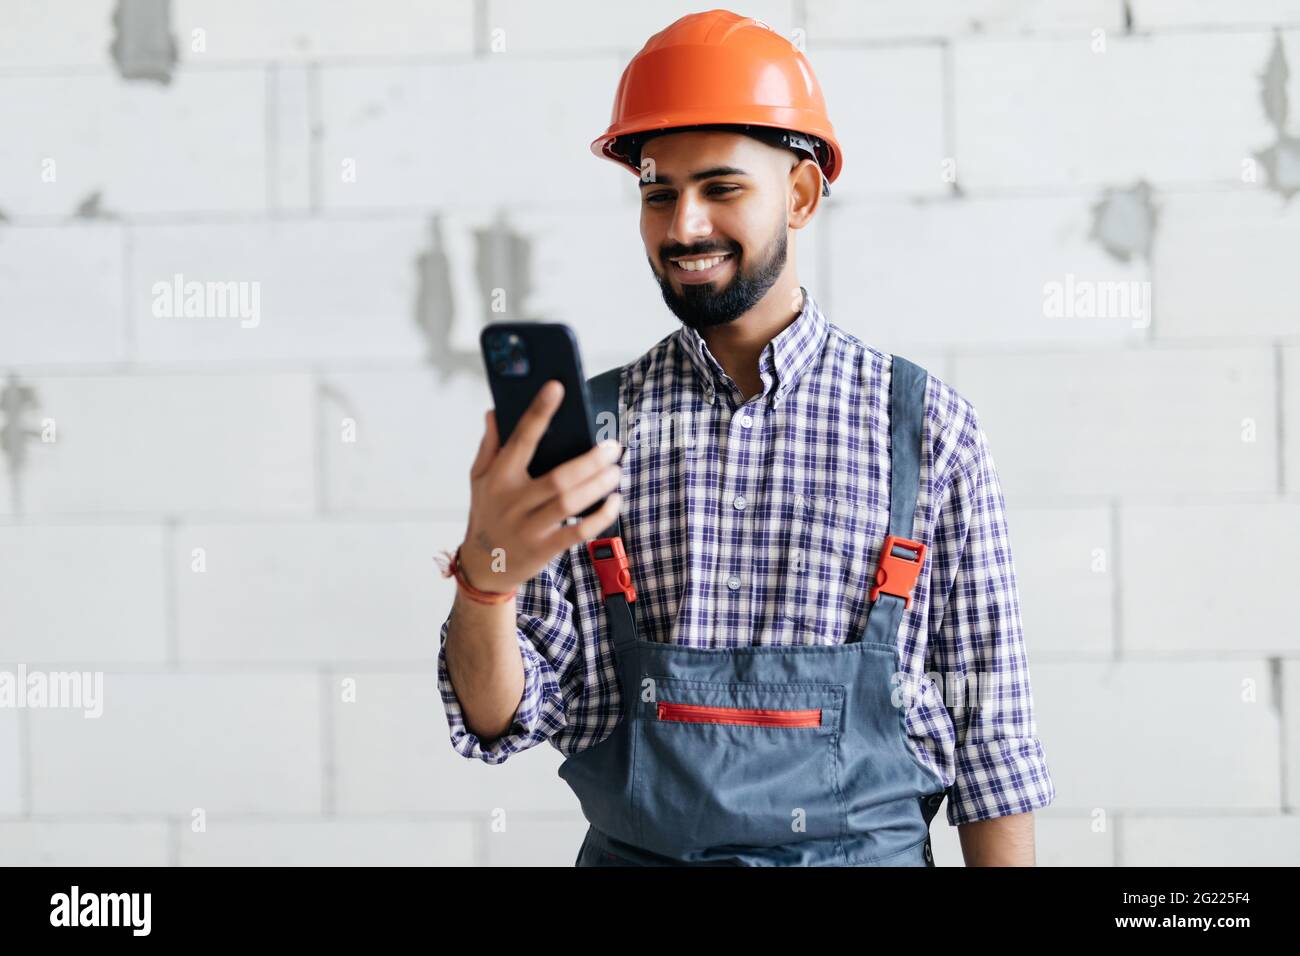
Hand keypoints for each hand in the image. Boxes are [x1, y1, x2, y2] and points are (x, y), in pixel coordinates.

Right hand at [457, 380, 622, 591]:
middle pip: (558, 476)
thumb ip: (490, 445)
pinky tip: (614, 501)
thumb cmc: (486, 514)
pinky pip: (578, 531)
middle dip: (590, 460)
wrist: (484, 566)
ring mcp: (529, 527)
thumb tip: (495, 411)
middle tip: (612, 447)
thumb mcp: (479, 479)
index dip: (539, 412)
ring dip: (598, 485)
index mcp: (499, 477)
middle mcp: (513, 501)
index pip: (520, 439)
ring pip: (570, 502)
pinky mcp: (544, 548)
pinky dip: (600, 517)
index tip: (557, 387)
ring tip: (616, 470)